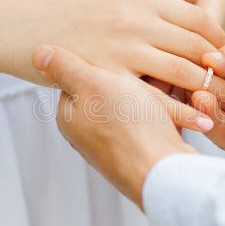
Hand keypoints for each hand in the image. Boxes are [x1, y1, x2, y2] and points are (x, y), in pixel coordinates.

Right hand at [0, 0, 224, 98]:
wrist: (21, 27)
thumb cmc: (70, 20)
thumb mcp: (115, 6)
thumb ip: (150, 16)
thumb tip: (185, 32)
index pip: (200, 18)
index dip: (223, 42)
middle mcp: (138, 19)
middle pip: (199, 46)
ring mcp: (123, 46)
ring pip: (184, 71)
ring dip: (212, 93)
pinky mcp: (107, 73)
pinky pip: (154, 97)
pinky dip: (181, 113)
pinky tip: (199, 125)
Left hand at [32, 45, 198, 208]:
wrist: (165, 173)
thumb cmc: (129, 129)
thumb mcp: (91, 85)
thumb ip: (65, 67)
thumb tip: (37, 54)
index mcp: (71, 116)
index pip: (84, 75)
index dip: (109, 60)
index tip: (129, 53)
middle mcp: (90, 133)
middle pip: (115, 88)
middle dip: (140, 77)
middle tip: (157, 67)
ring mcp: (118, 144)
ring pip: (140, 104)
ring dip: (160, 93)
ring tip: (177, 84)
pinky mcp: (145, 151)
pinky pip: (157, 122)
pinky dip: (171, 111)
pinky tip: (187, 106)